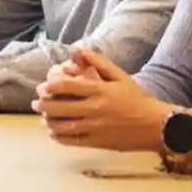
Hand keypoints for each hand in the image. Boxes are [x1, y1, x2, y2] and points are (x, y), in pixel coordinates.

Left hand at [32, 47, 170, 151]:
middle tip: (36, 104)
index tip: (42, 88)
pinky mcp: (97, 142)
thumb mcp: (119, 76)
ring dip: (48, 122)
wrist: (155, 125)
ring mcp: (95, 127)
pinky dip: (59, 137)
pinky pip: (72, 141)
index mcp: (99, 90)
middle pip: (59, 108)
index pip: (65, 87)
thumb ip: (97, 62)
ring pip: (62, 126)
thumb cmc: (137, 98)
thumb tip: (77, 49)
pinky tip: (54, 133)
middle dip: (43, 106)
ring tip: (43, 119)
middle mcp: (94, 109)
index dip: (49, 87)